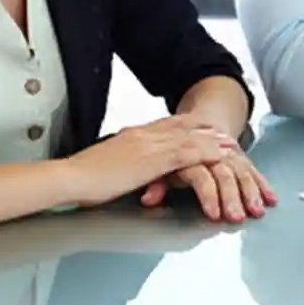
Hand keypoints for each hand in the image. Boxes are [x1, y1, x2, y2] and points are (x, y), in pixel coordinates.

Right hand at [60, 115, 236, 206]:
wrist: (72, 177)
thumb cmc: (82, 178)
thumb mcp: (107, 165)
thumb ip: (121, 162)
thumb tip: (125, 166)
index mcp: (133, 135)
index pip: (166, 126)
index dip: (186, 127)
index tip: (201, 127)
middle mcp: (145, 135)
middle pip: (183, 128)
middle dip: (205, 131)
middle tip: (224, 134)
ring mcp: (151, 145)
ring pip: (190, 139)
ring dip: (213, 142)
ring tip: (231, 146)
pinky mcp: (154, 160)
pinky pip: (187, 154)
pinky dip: (206, 153)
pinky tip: (219, 157)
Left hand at [140, 145, 277, 222]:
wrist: (188, 124)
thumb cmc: (168, 151)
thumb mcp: (153, 165)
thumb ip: (155, 182)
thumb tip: (149, 198)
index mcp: (184, 151)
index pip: (200, 173)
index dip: (208, 194)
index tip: (214, 214)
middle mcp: (208, 150)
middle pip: (223, 171)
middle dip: (232, 195)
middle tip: (237, 217)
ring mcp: (224, 150)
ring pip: (240, 168)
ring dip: (251, 190)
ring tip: (258, 209)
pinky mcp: (237, 154)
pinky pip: (250, 166)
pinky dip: (261, 182)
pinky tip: (269, 195)